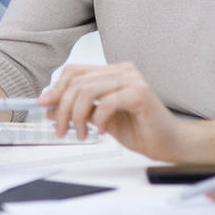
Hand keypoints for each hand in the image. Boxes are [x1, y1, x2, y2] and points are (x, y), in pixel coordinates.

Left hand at [38, 62, 187, 160]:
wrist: (169, 144)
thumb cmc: (139, 130)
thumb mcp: (98, 119)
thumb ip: (78, 110)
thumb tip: (49, 107)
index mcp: (111, 72)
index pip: (74, 72)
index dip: (56, 88)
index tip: (44, 105)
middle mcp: (122, 70)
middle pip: (76, 82)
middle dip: (62, 107)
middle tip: (60, 129)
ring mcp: (132, 79)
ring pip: (86, 91)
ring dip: (77, 116)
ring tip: (80, 133)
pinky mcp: (140, 93)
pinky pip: (106, 103)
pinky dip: (98, 119)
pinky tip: (102, 131)